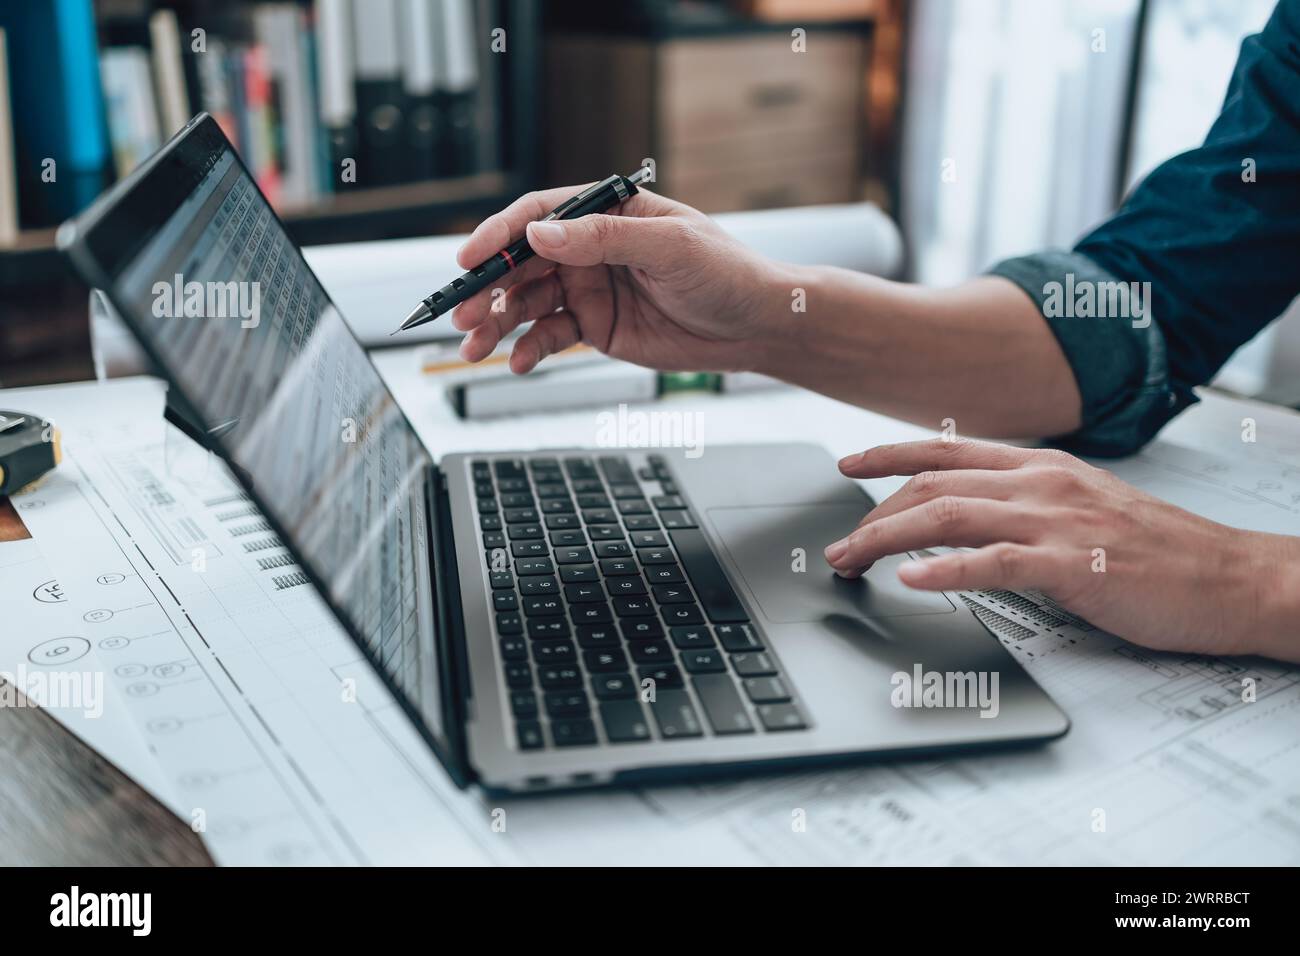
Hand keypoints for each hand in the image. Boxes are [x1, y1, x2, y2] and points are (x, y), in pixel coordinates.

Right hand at [449, 184, 784, 373]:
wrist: (755, 327)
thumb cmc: (725, 273)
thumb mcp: (669, 247)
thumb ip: (603, 240)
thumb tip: (541, 235)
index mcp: (608, 212)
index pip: (541, 215)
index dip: (500, 234)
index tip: (470, 258)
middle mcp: (591, 248)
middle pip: (524, 263)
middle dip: (489, 288)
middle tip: (462, 313)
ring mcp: (590, 288)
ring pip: (529, 302)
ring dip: (498, 323)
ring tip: (475, 346)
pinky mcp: (595, 326)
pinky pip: (550, 335)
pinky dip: (530, 348)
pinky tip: (519, 362)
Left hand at [823, 439, 1299, 660]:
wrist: (1232, 577)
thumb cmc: (1158, 552)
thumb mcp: (1081, 510)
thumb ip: (1026, 508)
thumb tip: (969, 522)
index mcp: (1041, 467)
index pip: (947, 450)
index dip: (889, 454)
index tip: (848, 463)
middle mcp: (1042, 483)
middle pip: (933, 485)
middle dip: (873, 515)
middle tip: (838, 548)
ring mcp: (1057, 520)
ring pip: (950, 516)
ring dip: (887, 538)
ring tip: (850, 561)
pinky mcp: (1074, 565)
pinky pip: (995, 562)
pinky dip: (945, 568)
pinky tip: (910, 579)